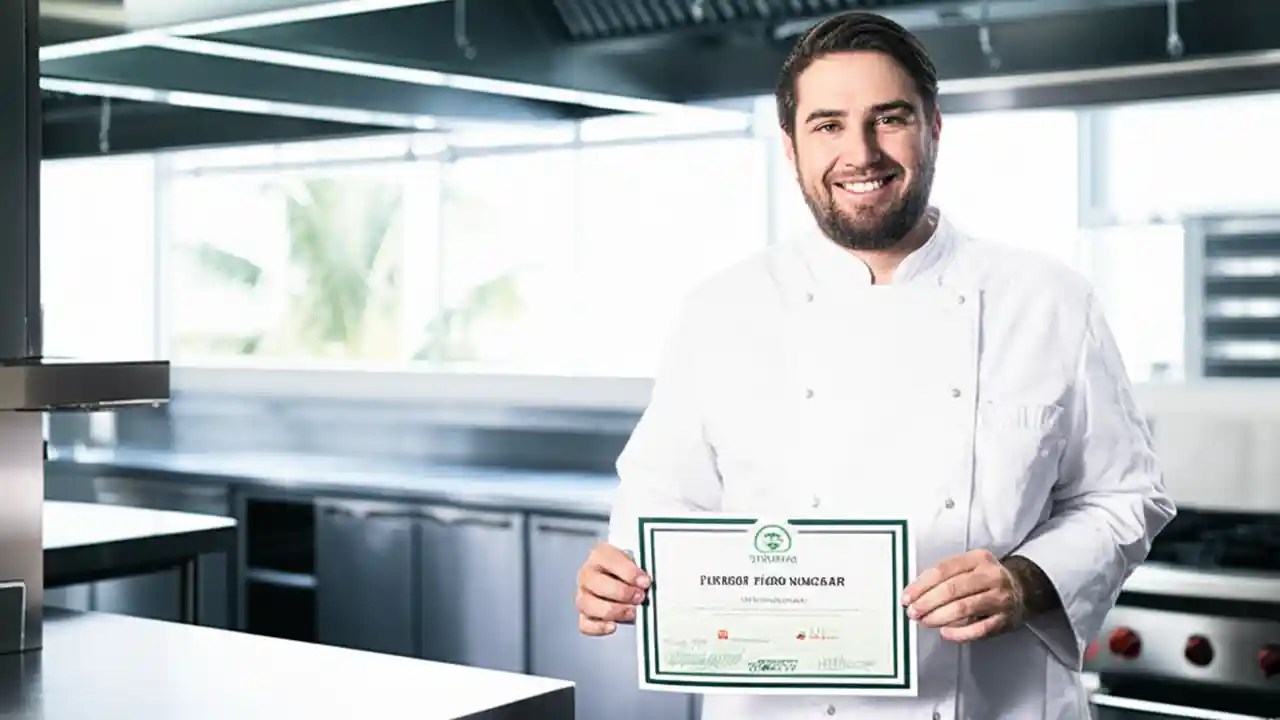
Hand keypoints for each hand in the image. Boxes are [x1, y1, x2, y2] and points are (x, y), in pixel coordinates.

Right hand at [575, 542, 650, 636]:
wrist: (624, 581)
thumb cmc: (631, 572)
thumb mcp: (639, 563)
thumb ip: (641, 571)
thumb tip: (647, 582)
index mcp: (600, 555)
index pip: (609, 559)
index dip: (628, 572)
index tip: (644, 581)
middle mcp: (588, 573)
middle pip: (595, 582)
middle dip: (621, 592)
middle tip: (639, 597)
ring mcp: (583, 594)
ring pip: (587, 604)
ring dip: (611, 610)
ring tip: (631, 612)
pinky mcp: (584, 614)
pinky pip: (585, 623)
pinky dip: (598, 627)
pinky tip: (613, 625)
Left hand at [901, 549, 1026, 642]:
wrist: (1022, 591)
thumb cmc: (985, 579)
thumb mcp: (969, 567)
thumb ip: (945, 576)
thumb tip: (914, 593)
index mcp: (978, 558)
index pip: (944, 569)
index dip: (922, 584)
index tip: (906, 597)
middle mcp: (991, 576)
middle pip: (953, 589)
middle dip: (927, 602)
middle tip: (913, 612)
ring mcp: (1000, 598)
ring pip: (964, 608)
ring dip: (939, 617)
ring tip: (924, 622)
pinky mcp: (1005, 620)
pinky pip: (979, 629)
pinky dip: (959, 633)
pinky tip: (945, 633)